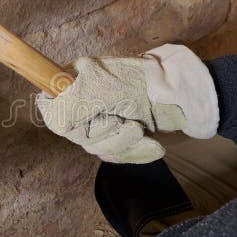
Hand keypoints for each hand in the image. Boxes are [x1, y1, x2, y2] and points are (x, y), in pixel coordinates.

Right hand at [36, 44, 217, 163]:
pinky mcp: (122, 135)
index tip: (86, 121)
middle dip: (106, 136)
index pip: (52, 109)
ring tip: (144, 133)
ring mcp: (104, 119)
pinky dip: (136, 153)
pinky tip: (154, 148)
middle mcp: (85, 100)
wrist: (189, 93)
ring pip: (98, 148)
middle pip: (77, 135)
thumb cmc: (145, 84)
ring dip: (123, 145)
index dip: (66, 122)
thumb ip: (70, 101)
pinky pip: (118, 155)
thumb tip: (47, 112)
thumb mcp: (102, 87)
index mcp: (75, 81)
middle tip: (130, 125)